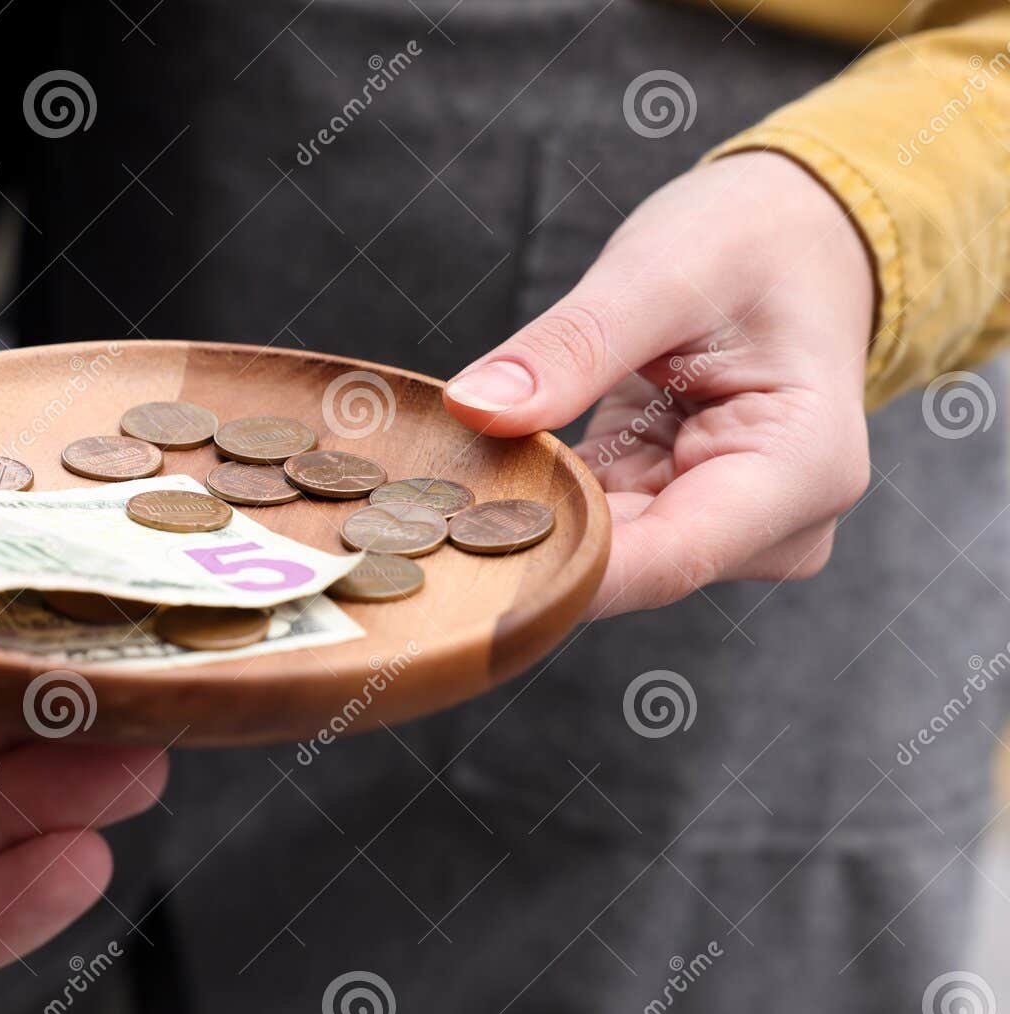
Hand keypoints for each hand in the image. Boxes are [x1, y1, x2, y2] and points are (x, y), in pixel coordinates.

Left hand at [444, 151, 874, 616]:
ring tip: (433, 491)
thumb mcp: (663, 272)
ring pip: (600, 553)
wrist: (801, 239)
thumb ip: (571, 348)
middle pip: (625, 567)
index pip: (663, 559)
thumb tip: (474, 409)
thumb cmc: (756, 242)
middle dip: (522, 543)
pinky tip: (471, 481)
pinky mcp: (679, 514)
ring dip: (521, 522)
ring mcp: (728, 529)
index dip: (557, 571)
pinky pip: (594, 524)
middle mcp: (776, 524)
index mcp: (801, 470)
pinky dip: (536, 501)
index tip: (457, 562)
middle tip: (413, 518)